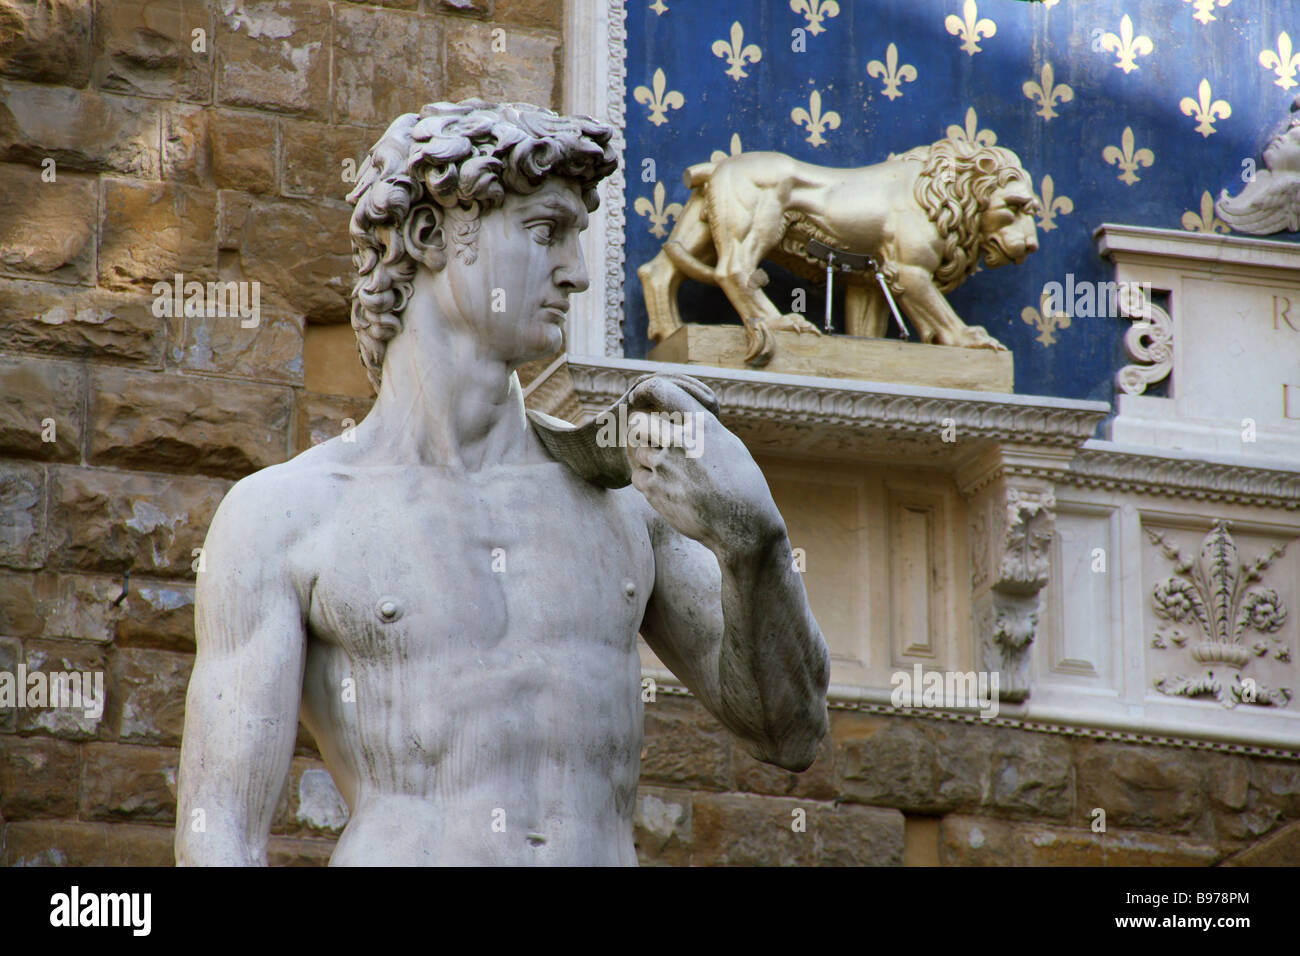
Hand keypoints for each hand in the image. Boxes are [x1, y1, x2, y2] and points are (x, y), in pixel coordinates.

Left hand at [623, 375, 783, 556]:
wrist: (743, 525)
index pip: (662, 391)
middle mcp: (680, 440)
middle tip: (649, 439)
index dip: (646, 391)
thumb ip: (701, 429)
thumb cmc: (743, 485)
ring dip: (647, 459)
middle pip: (638, 422)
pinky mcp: (655, 491)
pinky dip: (646, 481)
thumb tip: (681, 419)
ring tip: (668, 471)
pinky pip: (637, 478)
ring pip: (638, 452)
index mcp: (701, 424)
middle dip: (641, 430)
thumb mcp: (728, 445)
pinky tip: (665, 487)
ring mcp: (664, 466)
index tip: (639, 397)